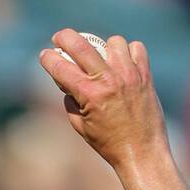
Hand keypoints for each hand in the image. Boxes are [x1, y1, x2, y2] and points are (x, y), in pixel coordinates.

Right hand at [38, 29, 169, 170]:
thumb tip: (67, 81)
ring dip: (102, 47)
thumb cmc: (108, 142)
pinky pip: (135, 48)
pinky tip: (121, 63)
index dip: (48, 58)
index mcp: (89, 95)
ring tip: (99, 58)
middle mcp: (109, 80)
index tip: (44, 54)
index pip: (61, 67)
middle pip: (81, 45)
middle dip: (64, 37)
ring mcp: (129, 74)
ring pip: (112, 42)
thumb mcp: (80, 125)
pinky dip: (126, 52)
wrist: (142, 151)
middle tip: (59, 37)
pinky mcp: (145, 75)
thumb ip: (71, 100)